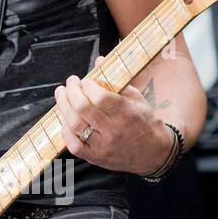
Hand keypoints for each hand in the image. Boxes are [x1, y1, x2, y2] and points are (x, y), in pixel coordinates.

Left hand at [54, 55, 177, 176]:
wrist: (155, 155)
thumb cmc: (146, 124)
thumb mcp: (139, 100)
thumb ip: (117, 81)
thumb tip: (99, 60)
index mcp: (126, 114)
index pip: (100, 97)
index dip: (88, 85)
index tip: (85, 80)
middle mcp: (114, 130)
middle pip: (83, 108)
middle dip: (71, 91)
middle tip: (70, 83)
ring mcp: (103, 146)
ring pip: (75, 125)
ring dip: (64, 106)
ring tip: (62, 95)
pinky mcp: (96, 158)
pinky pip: (74, 145)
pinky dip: (65, 131)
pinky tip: (66, 120)